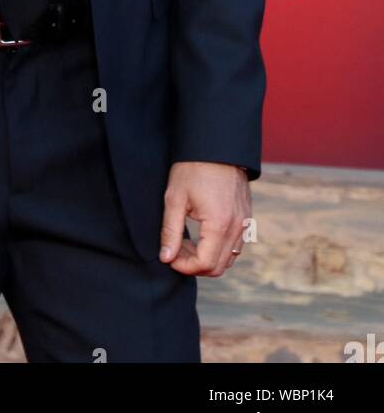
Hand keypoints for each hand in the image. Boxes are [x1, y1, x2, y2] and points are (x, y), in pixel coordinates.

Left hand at [159, 162, 249, 276]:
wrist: (216, 146)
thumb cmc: (193, 168)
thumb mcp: (175, 198)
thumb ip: (170, 231)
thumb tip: (166, 257)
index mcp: (219, 224)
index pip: (205, 263)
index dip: (185, 266)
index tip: (169, 257)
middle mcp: (237, 227)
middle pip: (219, 267)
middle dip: (195, 265)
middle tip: (176, 251)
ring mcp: (245, 223)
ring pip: (229, 258)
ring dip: (207, 258)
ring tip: (186, 242)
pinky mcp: (246, 217)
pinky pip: (235, 245)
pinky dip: (218, 249)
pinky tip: (201, 235)